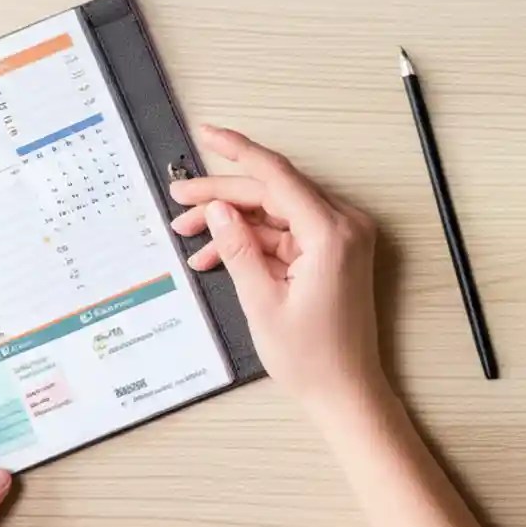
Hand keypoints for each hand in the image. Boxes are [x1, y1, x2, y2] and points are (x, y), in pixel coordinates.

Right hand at [170, 125, 381, 397]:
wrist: (346, 393)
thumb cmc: (311, 358)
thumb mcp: (261, 302)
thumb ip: (238, 249)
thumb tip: (217, 209)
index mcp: (330, 234)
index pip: (276, 175)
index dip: (236, 152)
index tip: (205, 134)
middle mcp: (342, 227)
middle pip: (273, 191)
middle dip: (222, 195)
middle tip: (179, 200)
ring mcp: (340, 239)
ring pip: (276, 212)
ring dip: (233, 221)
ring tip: (187, 232)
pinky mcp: (333, 253)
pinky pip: (286, 234)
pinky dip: (252, 242)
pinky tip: (214, 254)